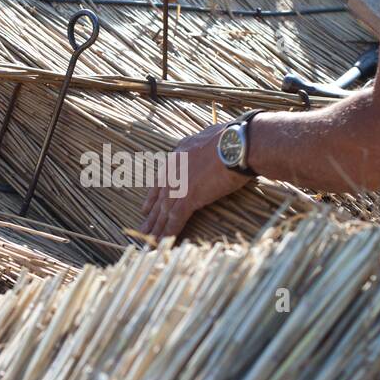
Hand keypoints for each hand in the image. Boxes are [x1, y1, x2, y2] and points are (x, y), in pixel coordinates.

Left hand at [140, 122, 251, 240]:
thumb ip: (201, 146)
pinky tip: (163, 242)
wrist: (236, 145)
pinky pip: (176, 219)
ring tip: (149, 240)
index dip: (153, 197)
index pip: (160, 180)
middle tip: (143, 229)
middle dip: (152, 216)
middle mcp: (173, 171)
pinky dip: (169, 233)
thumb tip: (205, 146)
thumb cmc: (231, 140)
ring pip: (164, 212)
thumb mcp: (209, 137)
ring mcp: (179, 185)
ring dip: (157, 228)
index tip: (146, 208)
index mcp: (177, 156)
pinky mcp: (188, 198)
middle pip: (159, 199)